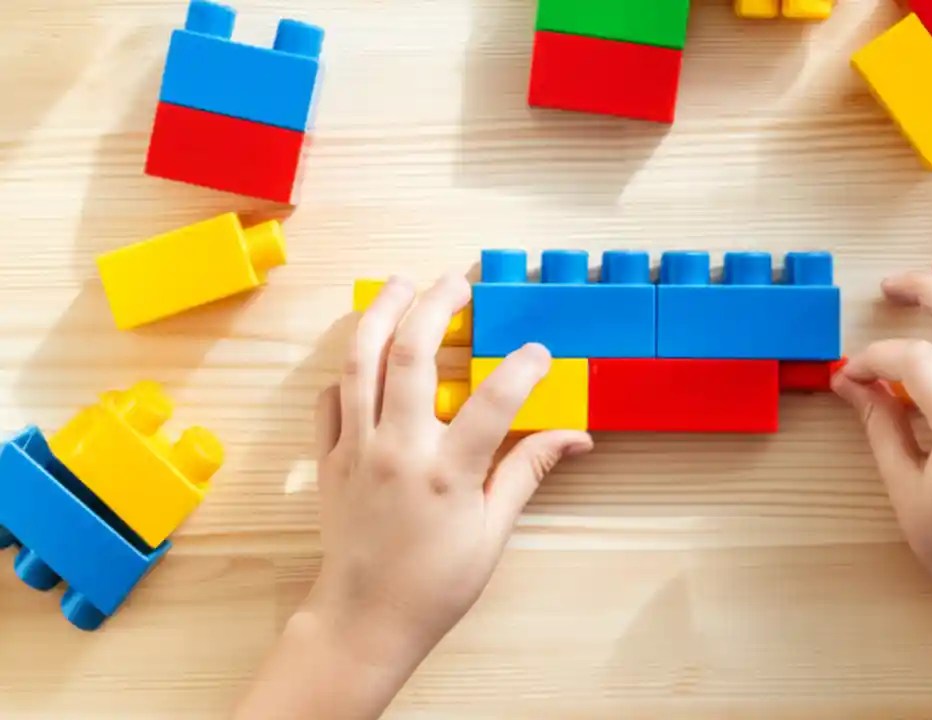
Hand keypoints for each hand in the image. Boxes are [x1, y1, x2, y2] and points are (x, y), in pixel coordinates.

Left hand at [309, 275, 592, 672]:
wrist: (364, 619)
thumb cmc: (435, 583)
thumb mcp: (493, 532)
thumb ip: (527, 472)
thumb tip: (576, 438)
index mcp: (446, 473)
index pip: (492, 401)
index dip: (521, 367)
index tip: (538, 350)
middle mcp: (397, 450)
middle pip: (409, 355)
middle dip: (434, 306)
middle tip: (456, 283)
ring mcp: (356, 450)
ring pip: (360, 362)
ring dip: (380, 314)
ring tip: (401, 284)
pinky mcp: (328, 459)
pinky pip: (331, 399)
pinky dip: (347, 371)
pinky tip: (365, 358)